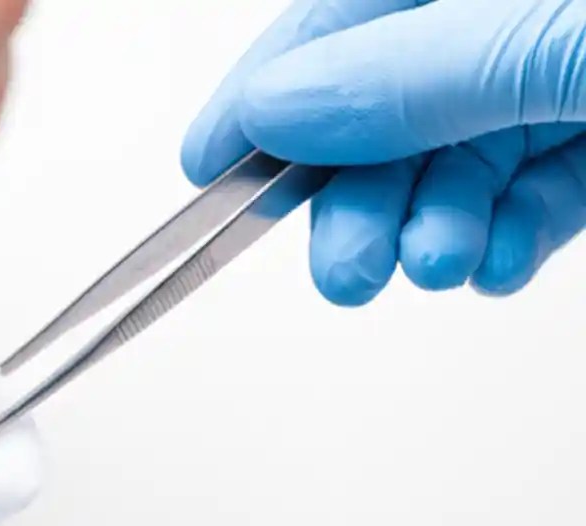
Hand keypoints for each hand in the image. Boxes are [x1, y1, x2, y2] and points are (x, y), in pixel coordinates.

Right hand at [182, 0, 585, 304]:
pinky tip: (494, 262)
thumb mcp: (551, 36)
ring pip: (460, 158)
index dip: (266, 90)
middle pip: (391, 104)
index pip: (339, 16)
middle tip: (344, 267)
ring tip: (433, 267)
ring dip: (432, 230)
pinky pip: (539, 190)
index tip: (209, 165)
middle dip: (359, 198)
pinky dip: (505, 237)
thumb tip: (274, 110)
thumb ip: (414, 75)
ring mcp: (565, 70)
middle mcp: (515, 14)